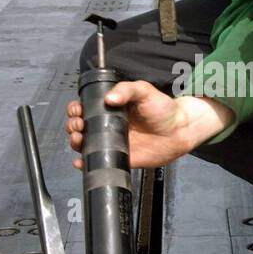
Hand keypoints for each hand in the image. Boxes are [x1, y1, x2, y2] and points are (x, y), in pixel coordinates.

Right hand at [65, 82, 233, 168]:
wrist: (179, 131)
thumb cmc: (163, 109)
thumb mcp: (145, 91)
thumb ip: (127, 90)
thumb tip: (109, 98)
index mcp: (111, 108)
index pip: (86, 108)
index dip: (77, 109)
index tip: (77, 111)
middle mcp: (107, 125)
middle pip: (81, 126)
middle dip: (73, 125)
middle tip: (78, 126)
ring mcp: (111, 142)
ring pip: (85, 144)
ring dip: (75, 142)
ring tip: (78, 139)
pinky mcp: (118, 158)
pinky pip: (98, 162)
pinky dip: (85, 163)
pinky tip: (80, 161)